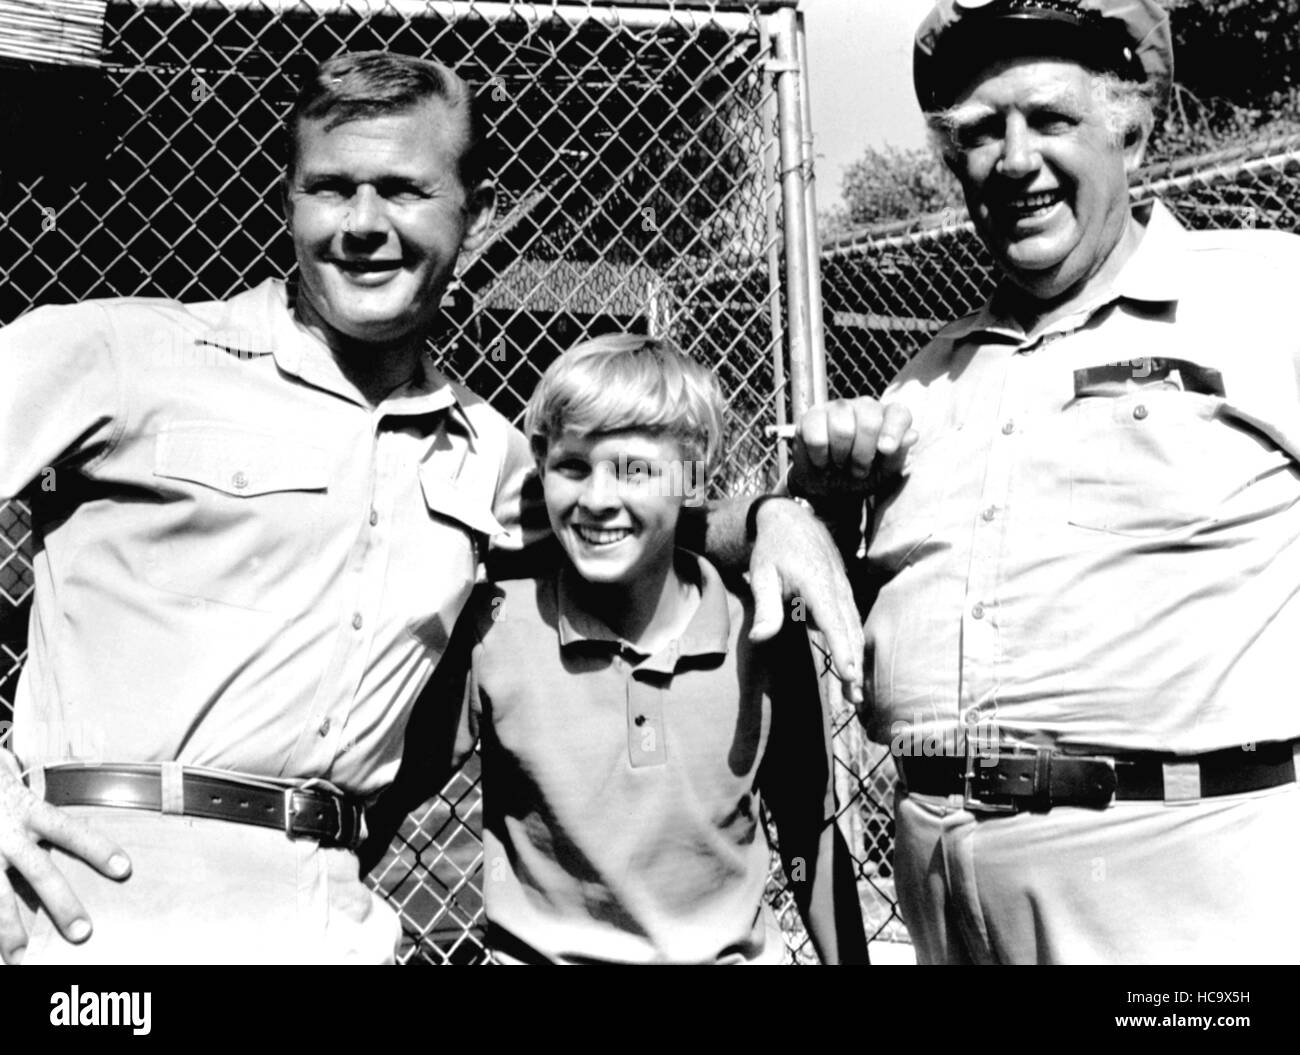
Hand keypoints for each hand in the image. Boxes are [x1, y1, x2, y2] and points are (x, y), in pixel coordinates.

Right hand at [0, 749, 130, 962]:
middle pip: (39, 871)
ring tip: (22, 958)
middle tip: (84, 932)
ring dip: (10, 929)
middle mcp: (7, 832)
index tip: (125, 869)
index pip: (70, 830)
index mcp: (28, 810)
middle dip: (61, 904)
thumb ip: (45, 815)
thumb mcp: (21, 790)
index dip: (97, 848)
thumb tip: (91, 816)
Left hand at [747, 497, 863, 704]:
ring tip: (855, 694)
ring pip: (854, 628)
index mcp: (818, 583)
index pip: (833, 622)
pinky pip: (852, 622)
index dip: (842, 650)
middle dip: (853, 666)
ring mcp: (843, 589)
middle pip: (849, 631)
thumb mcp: (761, 575)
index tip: (849, 675)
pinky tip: (853, 668)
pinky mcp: (844, 592)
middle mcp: (837, 588)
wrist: (791, 520)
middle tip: (855, 700)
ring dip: (857, 660)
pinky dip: (855, 645)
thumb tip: (760, 639)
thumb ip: (766, 607)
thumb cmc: (773, 549)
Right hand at [791, 398, 916, 496]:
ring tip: (839, 464)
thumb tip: (913, 435)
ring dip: (841, 455)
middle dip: (863, 453)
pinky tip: (822, 460)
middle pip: (869, 420)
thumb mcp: (884, 473)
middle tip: (859, 470)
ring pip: (841, 427)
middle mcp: (863, 407)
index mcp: (886, 417)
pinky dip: (820, 456)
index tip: (885, 449)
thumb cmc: (861, 476)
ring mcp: (835, 409)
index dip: (894, 430)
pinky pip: (816, 436)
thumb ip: (899, 455)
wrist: (827, 488)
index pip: (898, 413)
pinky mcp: (811, 417)